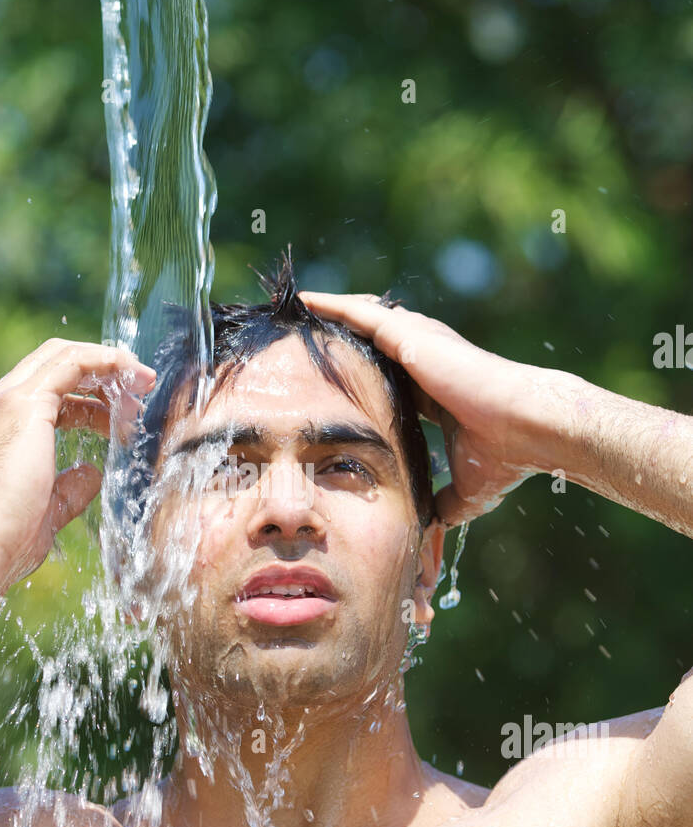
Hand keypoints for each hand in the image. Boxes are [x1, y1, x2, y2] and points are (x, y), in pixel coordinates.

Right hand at [0, 338, 155, 588]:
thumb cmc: (10, 537)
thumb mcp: (50, 505)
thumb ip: (70, 484)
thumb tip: (91, 473)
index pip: (45, 388)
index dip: (88, 393)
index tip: (121, 411)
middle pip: (53, 362)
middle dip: (101, 370)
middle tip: (140, 387)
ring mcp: (3, 400)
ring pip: (62, 355)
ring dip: (108, 365)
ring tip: (143, 385)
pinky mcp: (21, 404)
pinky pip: (70, 364)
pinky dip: (103, 362)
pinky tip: (129, 373)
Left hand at [298, 291, 566, 525]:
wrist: (530, 428)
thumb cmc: (507, 456)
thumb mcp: (469, 488)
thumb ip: (446, 501)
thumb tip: (434, 526)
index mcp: (431, 391)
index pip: (385, 380)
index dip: (358, 380)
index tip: (327, 386)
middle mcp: (424, 362)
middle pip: (370, 345)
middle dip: (338, 341)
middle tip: (298, 341)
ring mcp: (418, 344)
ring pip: (362, 322)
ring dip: (330, 316)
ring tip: (296, 311)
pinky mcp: (411, 336)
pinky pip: (360, 315)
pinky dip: (332, 306)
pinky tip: (306, 301)